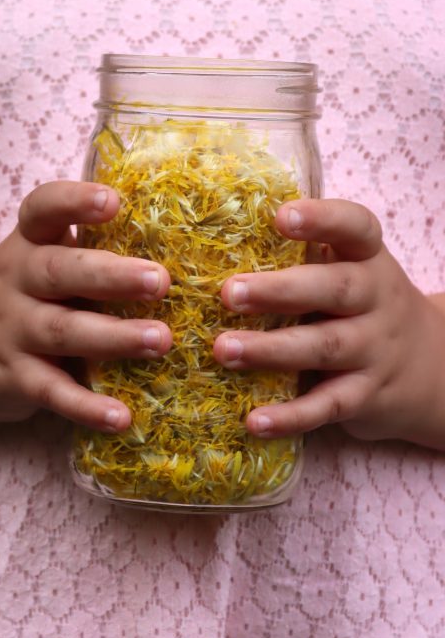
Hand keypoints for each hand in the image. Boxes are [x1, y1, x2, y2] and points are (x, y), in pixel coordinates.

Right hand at [0, 181, 171, 430]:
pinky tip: (121, 417)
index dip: (75, 202)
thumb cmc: (17, 298)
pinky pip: (53, 392)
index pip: (43, 210)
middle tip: (160, 281)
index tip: (112, 201)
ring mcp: (12, 331)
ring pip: (62, 331)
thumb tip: (174, 237)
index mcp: (27, 245)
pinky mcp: (14, 379)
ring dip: (114, 336)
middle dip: (112, 275)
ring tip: (160, 340)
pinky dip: (86, 406)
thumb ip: (84, 251)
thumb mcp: (35, 263)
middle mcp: (16, 282)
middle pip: (60, 272)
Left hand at [213, 198, 444, 445]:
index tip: (281, 216)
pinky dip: (291, 416)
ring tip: (224, 350)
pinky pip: (327, 406)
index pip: (355, 228)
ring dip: (271, 350)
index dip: (322, 219)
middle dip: (279, 291)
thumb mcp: (350, 274)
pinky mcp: (366, 396)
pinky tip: (254, 421)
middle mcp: (376, 300)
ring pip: (325, 347)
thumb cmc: (362, 310)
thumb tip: (215, 242)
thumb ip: (304, 258)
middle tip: (229, 292)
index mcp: (367, 260)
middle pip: (335, 289)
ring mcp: (374, 350)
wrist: (432, 369)